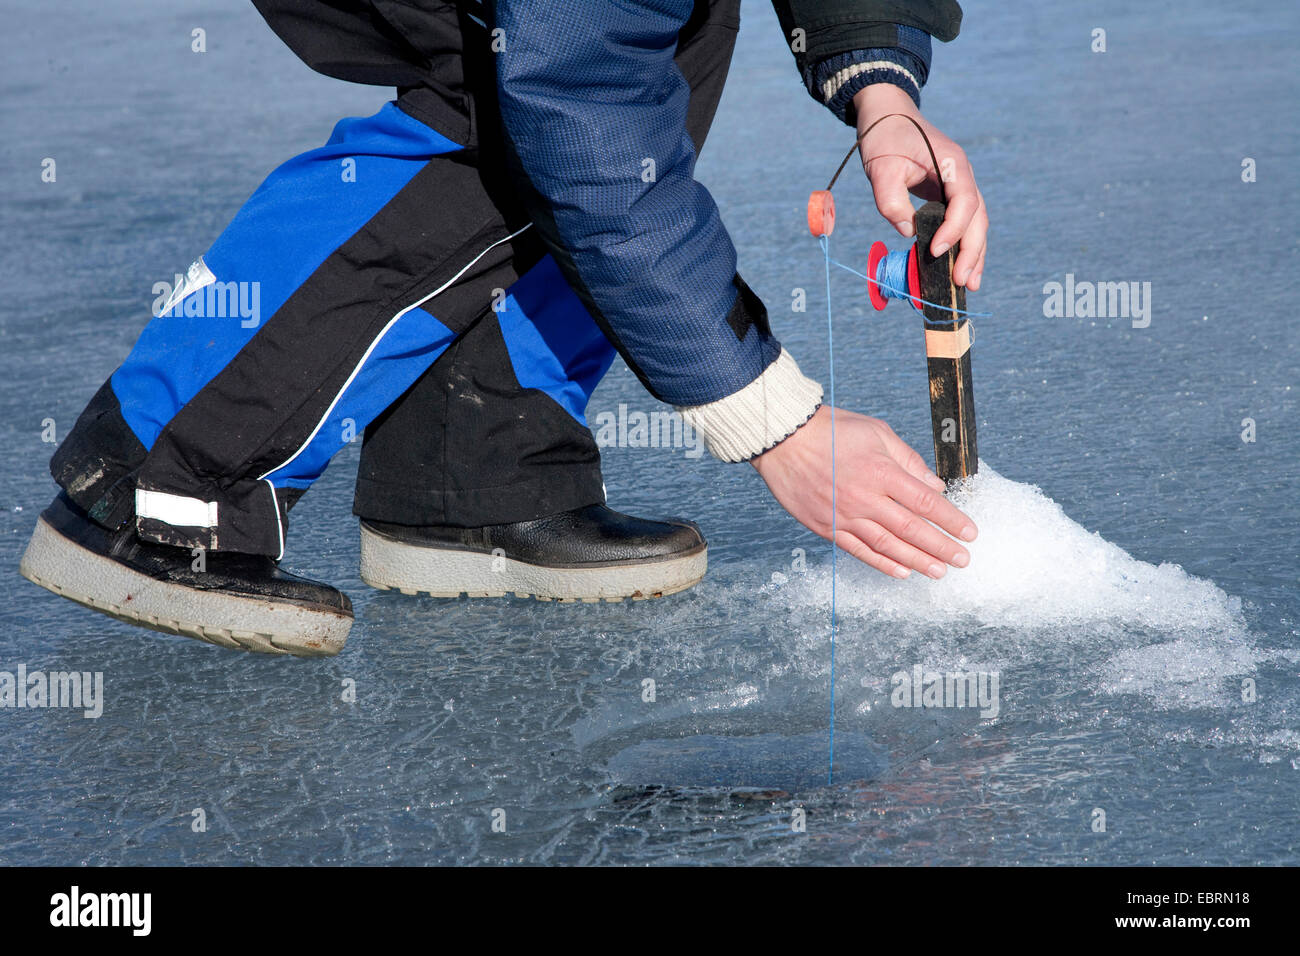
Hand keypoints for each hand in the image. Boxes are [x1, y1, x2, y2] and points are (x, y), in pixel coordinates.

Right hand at [751, 407, 976, 578]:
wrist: (783, 440)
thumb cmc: (831, 430)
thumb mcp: (877, 432)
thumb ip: (908, 460)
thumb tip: (934, 486)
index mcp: (881, 471)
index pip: (926, 502)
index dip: (951, 520)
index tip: (970, 533)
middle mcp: (865, 498)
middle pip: (911, 529)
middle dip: (941, 547)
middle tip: (963, 560)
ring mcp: (845, 515)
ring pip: (888, 545)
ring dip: (917, 561)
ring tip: (939, 572)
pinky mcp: (827, 526)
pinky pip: (859, 550)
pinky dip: (882, 563)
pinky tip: (902, 572)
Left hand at [852, 84, 986, 291]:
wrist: (887, 117)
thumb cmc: (884, 139)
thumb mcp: (881, 168)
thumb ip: (891, 201)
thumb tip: (908, 233)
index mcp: (952, 164)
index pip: (964, 202)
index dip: (953, 229)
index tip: (936, 251)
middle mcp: (963, 177)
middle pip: (977, 218)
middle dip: (971, 252)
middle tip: (961, 282)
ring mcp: (959, 187)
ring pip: (974, 224)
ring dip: (973, 254)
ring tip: (968, 284)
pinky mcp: (949, 196)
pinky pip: (961, 224)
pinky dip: (961, 246)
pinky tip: (958, 268)